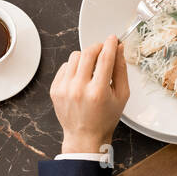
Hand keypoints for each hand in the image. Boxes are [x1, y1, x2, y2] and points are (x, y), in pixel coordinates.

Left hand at [50, 36, 129, 154]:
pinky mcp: (55, 89)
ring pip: (75, 56)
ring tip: (91, 68)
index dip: (110, 44)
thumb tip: (118, 49)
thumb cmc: (105, 119)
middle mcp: (79, 89)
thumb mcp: (121, 96)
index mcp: (98, 92)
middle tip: (103, 49)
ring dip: (85, 56)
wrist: (84, 137)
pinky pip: (65, 66)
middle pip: (88, 53)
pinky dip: (74, 67)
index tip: (113, 39)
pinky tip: (80, 77)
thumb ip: (121, 70)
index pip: (105, 58)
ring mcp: (64, 89)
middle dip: (98, 46)